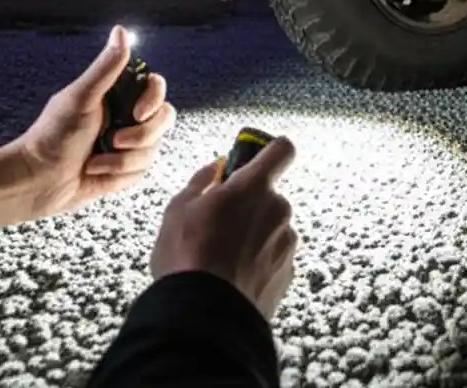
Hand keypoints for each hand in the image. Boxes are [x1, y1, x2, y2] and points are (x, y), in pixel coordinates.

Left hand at [0, 26, 174, 247]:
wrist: (38, 181)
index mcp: (116, 95)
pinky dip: (118, 176)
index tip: (137, 114)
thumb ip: (106, 67)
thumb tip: (121, 30)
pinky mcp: (125, 170)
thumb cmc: (54, 136)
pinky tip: (95, 174)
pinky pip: (142, 172)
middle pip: (164, 120)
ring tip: (94, 163)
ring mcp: (128, 145)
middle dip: (140, 137)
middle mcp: (125, 117)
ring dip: (122, 161)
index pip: (156, 88)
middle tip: (112, 142)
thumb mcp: (80, 98)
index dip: (154, 101)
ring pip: (152, 150)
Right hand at [150, 138, 297, 319]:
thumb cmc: (187, 258)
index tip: (252, 160)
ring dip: (254, 234)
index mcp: (253, 188)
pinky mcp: (288, 273)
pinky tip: (232, 276)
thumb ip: (201, 182)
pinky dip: (258, 261)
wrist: (204, 316)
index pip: (281, 150)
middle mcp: (278, 210)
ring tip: (221, 258)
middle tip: (217, 224)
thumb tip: (215, 168)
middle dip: (249, 204)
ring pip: (271, 227)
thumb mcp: (178, 210)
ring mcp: (286, 243)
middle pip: (269, 195)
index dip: (270, 150)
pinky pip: (273, 256)